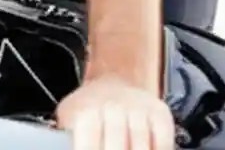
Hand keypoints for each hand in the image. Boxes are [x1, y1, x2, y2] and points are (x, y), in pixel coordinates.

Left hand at [55, 75, 174, 149]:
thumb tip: (61, 145)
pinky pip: (163, 142)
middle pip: (116, 146)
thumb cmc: (89, 109)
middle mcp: (113, 107)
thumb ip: (68, 136)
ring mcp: (138, 109)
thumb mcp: (70, 118)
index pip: (88, 142)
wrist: (115, 81)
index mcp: (86, 111)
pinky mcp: (160, 113)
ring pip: (140, 146)